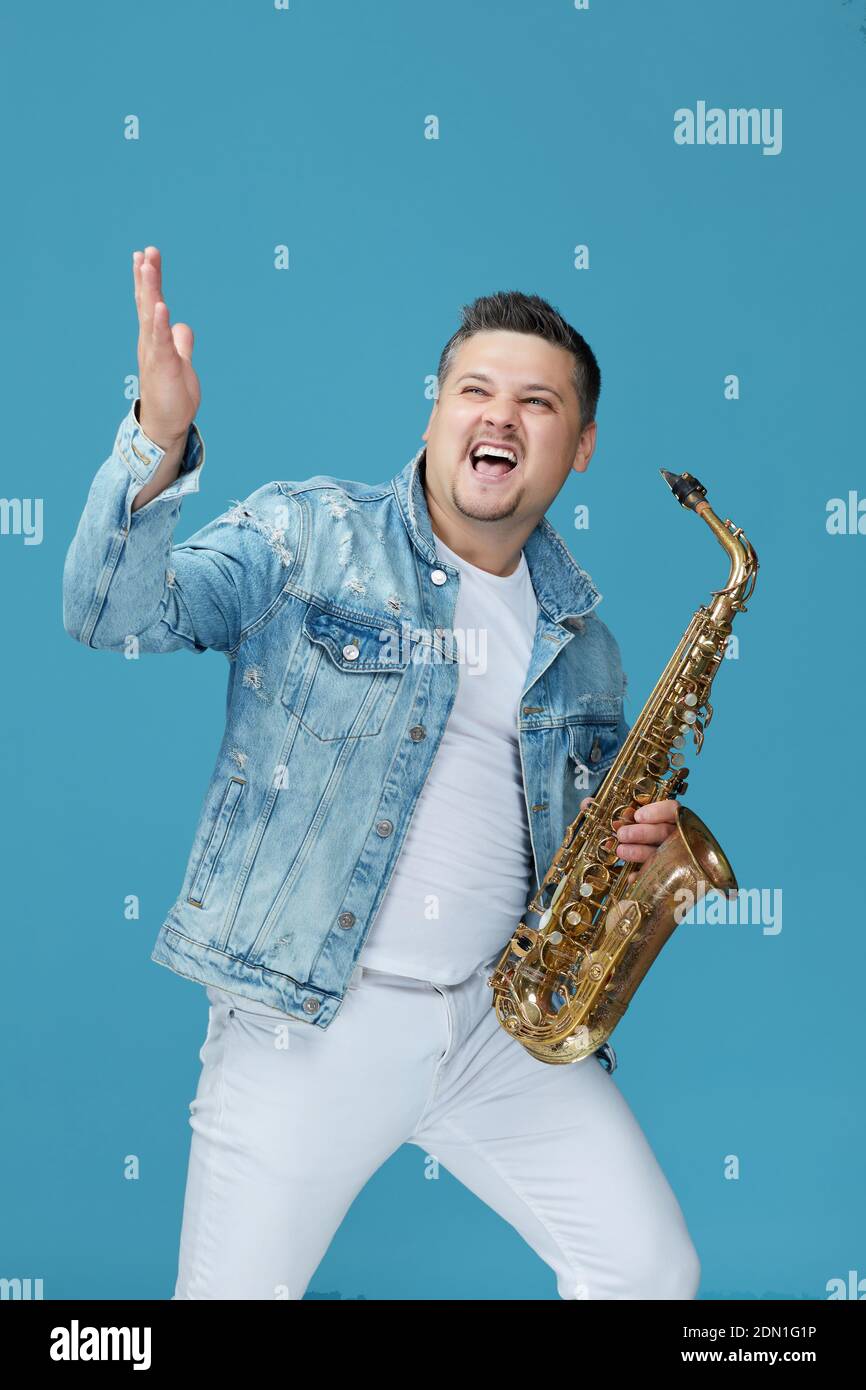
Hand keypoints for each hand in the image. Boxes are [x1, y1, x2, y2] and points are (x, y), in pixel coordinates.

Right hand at [133, 246, 200, 448]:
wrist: (166, 424)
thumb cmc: (171, 395)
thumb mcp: (180, 362)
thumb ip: (181, 343)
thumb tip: (182, 326)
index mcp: (154, 339)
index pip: (150, 303)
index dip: (149, 280)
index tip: (147, 256)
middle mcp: (150, 342)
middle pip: (146, 302)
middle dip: (147, 276)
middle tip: (146, 251)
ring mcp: (154, 352)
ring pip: (150, 315)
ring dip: (149, 290)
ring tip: (148, 266)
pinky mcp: (162, 365)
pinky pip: (160, 340)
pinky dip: (159, 322)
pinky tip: (160, 305)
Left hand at [580, 796, 680, 881]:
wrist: (637, 862)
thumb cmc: (629, 832)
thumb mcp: (620, 819)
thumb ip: (605, 810)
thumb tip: (586, 803)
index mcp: (666, 818)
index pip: (672, 809)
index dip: (657, 811)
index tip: (638, 816)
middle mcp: (673, 835)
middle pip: (665, 831)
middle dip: (642, 832)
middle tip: (621, 834)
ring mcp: (671, 855)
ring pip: (661, 852)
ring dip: (640, 852)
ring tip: (620, 851)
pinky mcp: (665, 874)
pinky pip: (657, 876)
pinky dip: (643, 876)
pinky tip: (631, 877)